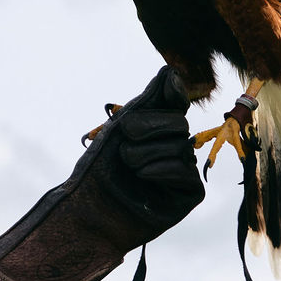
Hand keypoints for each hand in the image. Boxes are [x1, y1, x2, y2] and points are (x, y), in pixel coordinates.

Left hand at [0, 67, 205, 280]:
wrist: (90, 209)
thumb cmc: (100, 167)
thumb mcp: (123, 125)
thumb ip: (151, 99)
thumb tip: (172, 71)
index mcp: (159, 128)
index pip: (176, 101)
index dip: (171, 95)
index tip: (162, 90)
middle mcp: (175, 147)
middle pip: (179, 123)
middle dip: (147, 130)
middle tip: (124, 146)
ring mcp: (184, 171)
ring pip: (181, 148)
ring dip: (146, 155)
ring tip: (129, 168)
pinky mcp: (189, 194)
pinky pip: (186, 171)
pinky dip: (161, 171)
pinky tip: (143, 178)